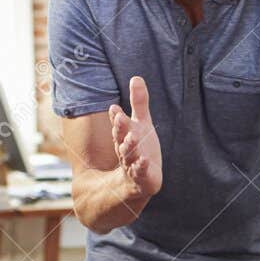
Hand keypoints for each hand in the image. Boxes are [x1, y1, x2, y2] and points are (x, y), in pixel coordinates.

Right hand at [107, 76, 162, 198]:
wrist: (136, 183)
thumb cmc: (139, 149)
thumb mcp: (141, 124)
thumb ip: (139, 103)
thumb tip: (136, 77)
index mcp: (124, 137)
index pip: (119, 126)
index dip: (117, 118)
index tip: (115, 108)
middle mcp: (125, 150)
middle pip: (121, 139)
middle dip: (120, 128)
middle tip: (119, 117)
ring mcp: (132, 165)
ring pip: (128, 156)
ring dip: (129, 146)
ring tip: (133, 137)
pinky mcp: (141, 179)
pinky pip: (140, 173)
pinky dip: (141, 167)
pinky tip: (144, 161)